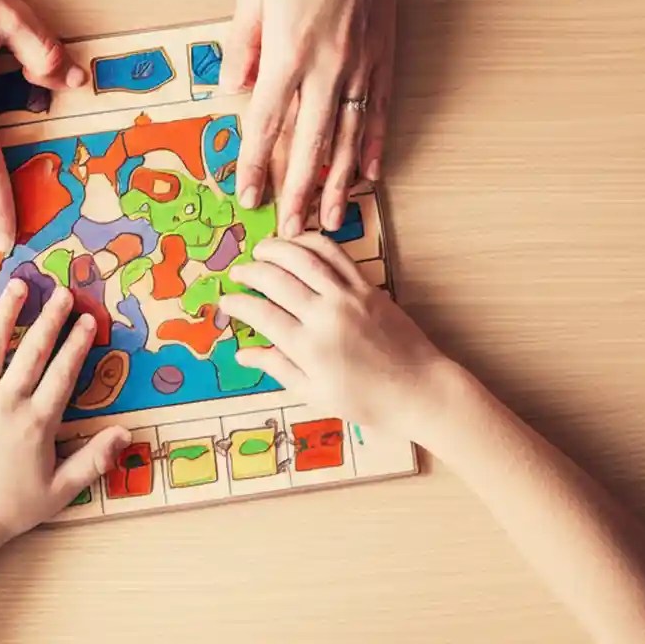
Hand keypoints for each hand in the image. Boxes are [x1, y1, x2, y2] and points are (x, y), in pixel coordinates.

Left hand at [0, 279, 129, 547]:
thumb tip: (125, 434)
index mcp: (37, 422)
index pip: (63, 372)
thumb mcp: (59, 490)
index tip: (88, 319)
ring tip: (18, 288)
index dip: (78, 343)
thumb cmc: (9, 510)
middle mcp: (7, 402)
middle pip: (33, 350)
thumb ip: (93, 460)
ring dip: (7, 315)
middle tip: (62, 293)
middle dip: (50, 318)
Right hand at [220, 234, 454, 438]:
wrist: (418, 389)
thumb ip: (278, 367)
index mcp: (308, 347)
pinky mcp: (367, 286)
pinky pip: (335, 255)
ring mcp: (348, 296)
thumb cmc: (366, 401)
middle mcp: (325, 315)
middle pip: (276, 279)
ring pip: (303, 257)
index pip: (260, 313)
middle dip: (250, 272)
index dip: (237, 303)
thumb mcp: (314, 393)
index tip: (225, 301)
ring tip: (260, 250)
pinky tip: (296, 243)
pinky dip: (311, 242)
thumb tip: (242, 353)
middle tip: (237, 273)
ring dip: (276, 248)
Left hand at [222, 0, 399, 236]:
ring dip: (338, 184)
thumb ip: (241, 46)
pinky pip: (381, 112)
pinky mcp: (385, 56)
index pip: (265, 124)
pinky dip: (376, 147)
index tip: (247, 196)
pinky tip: (370, 176)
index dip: (255, 166)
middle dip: (297, 192)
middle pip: (310, 145)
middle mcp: (327, 66)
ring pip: (350, 138)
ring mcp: (362, 65)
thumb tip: (233, 88)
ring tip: (330, 220)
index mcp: (287, 52)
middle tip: (290, 230)